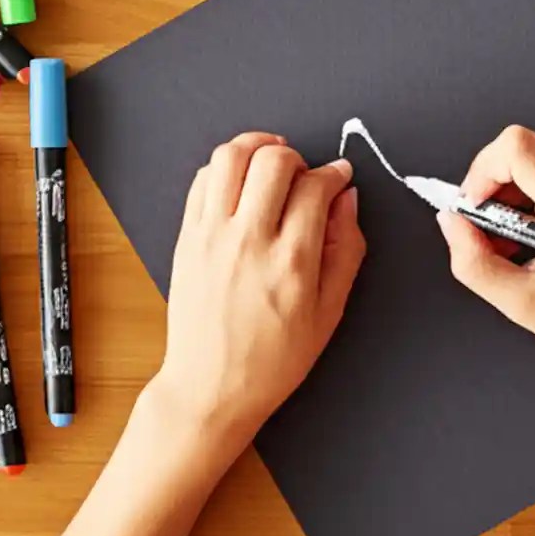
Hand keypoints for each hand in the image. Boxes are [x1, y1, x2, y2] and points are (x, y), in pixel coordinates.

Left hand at [153, 132, 365, 437]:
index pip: (316, 187)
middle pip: (273, 160)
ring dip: (256, 148)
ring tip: (271, 163)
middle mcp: (249, 242)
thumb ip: (345, 249)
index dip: (335, 173)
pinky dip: (225, 169)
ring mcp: (211, 237)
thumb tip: (347, 199)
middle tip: (304, 175)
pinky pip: (202, 180)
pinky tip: (241, 185)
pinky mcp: (187, 238)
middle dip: (297, 157)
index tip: (339, 177)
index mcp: (291, 263)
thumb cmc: (272, 360)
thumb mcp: (328, 313)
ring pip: (230, 157)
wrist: (211, 387)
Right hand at [436, 125, 534, 379]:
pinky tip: (530, 237)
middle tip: (487, 228)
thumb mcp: (523, 304)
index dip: (481, 174)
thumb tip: (451, 222)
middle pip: (523, 144)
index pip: (516, 148)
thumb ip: (475, 262)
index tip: (474, 212)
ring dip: (509, 190)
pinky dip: (529, 195)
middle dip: (492, 181)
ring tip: (509, 240)